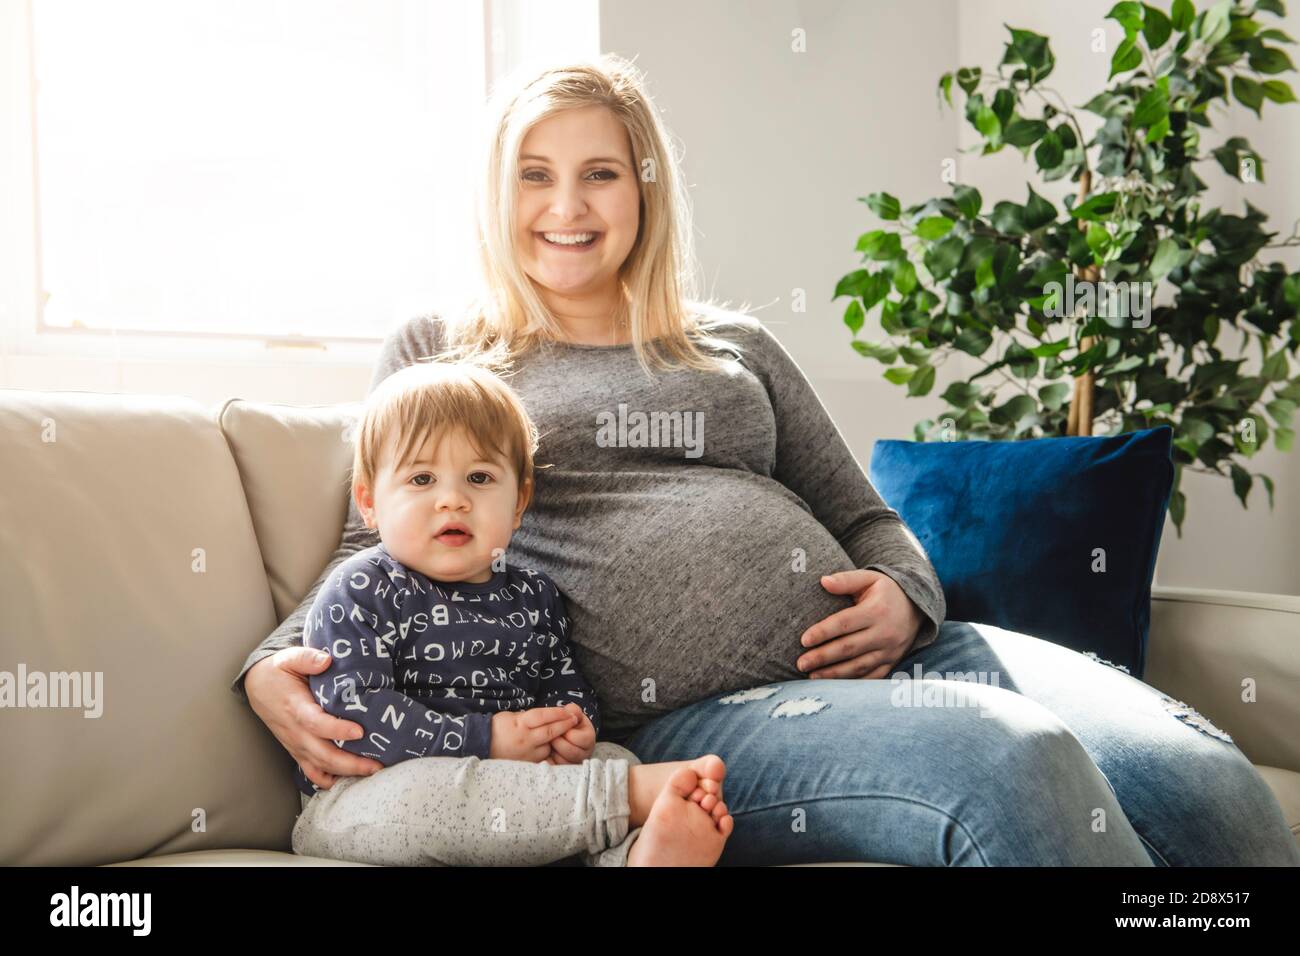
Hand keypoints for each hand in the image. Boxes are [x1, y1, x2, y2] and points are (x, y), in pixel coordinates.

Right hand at [244, 647, 383, 789]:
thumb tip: (326, 660)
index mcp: (295, 707)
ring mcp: (296, 744)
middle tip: (376, 764)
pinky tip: (348, 780)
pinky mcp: (297, 750)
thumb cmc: (278, 671)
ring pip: (320, 766)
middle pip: (322, 754)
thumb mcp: (289, 658)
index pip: (316, 723)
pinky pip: (311, 771)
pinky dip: (328, 780)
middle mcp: (295, 731)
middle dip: (350, 763)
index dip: (337, 729)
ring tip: (371, 771)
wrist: (257, 685)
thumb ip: (307, 658)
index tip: (360, 731)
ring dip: (345, 772)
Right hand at [490, 707, 578, 760]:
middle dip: (565, 725)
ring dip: (558, 739)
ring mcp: (526, 753)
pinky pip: (543, 756)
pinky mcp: (527, 763)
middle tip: (575, 719)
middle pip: (550, 731)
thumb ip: (529, 717)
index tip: (569, 711)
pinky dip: (549, 751)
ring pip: (549, 746)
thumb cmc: (496, 727)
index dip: (558, 713)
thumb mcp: (512, 716)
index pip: (543, 716)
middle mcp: (525, 739)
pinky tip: (555, 746)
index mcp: (520, 724)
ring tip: (566, 732)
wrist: (481, 745)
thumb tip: (548, 716)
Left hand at [542, 703, 595, 765]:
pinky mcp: (564, 769)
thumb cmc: (570, 724)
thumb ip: (573, 710)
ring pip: (563, 761)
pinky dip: (551, 759)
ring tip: (551, 741)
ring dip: (554, 750)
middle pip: (571, 752)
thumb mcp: (573, 714)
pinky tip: (550, 750)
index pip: (577, 738)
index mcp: (589, 739)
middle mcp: (584, 753)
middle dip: (558, 741)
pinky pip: (557, 767)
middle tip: (553, 735)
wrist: (566, 733)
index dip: (566, 731)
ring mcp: (574, 763)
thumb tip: (570, 711)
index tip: (562, 727)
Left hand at [796, 569, 924, 679]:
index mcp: (877, 611)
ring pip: (858, 666)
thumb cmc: (885, 591)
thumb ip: (846, 580)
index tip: (803, 640)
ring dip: (834, 674)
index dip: (823, 632)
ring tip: (812, 676)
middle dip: (823, 657)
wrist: (917, 607)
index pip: (845, 623)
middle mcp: (885, 633)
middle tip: (800, 663)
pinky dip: (852, 682)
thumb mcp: (869, 579)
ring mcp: (890, 651)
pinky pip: (871, 677)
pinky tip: (833, 685)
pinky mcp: (892, 662)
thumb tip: (823, 581)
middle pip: (849, 648)